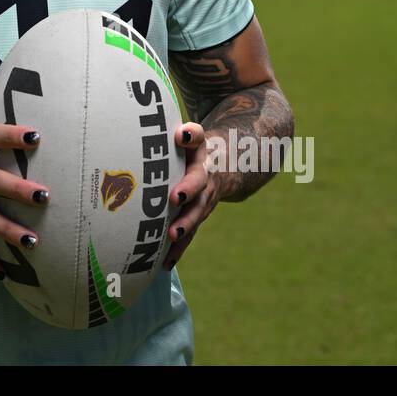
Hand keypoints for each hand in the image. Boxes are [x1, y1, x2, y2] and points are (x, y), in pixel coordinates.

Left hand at [162, 121, 222, 269]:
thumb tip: (177, 131)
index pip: (198, 137)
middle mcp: (206, 174)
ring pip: (197, 211)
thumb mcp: (192, 134)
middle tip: (175, 197)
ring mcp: (205, 197)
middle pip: (200, 182)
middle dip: (188, 189)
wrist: (231, 165)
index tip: (182, 135)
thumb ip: (184, 131)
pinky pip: (190, 232)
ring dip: (186, 224)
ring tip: (172, 236)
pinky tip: (165, 263)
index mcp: (201, 150)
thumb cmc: (195, 147)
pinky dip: (178, 248)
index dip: (191, 135)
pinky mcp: (199, 215)